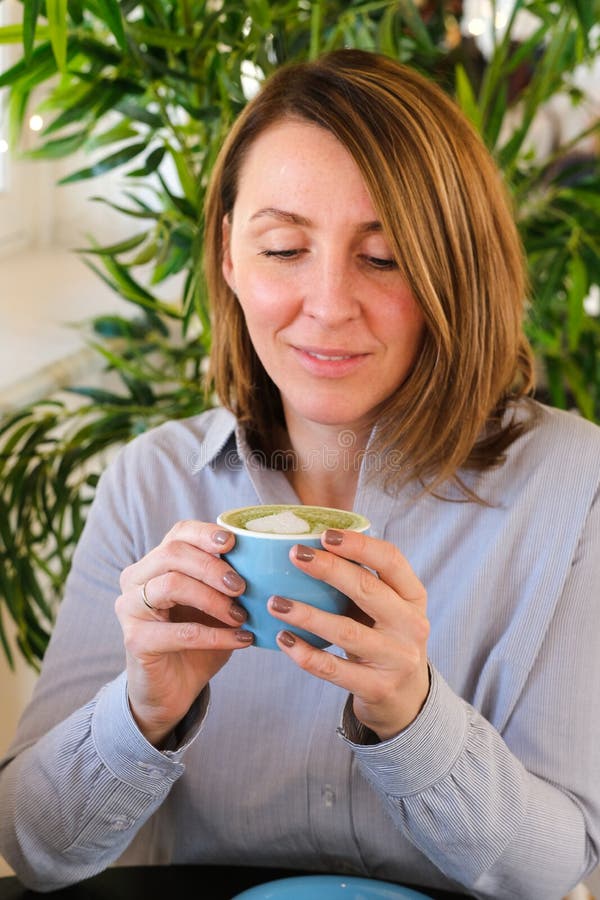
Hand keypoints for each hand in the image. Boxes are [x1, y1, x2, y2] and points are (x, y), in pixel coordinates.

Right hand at [115, 520, 252, 746]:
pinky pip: (181, 632)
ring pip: (171, 585)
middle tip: (242, 586)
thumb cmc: (197, 640)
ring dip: (213, 599)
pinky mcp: (135, 640)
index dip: (206, 533)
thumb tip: (266, 562)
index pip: (178, 533)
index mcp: (154, 562)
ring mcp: (129, 608)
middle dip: (213, 567)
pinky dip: (216, 635)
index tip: (234, 542)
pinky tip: (241, 640)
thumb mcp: (214, 605)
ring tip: (241, 615)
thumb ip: (227, 582)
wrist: (173, 690)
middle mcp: (135, 579)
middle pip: (172, 554)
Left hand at [267, 529, 429, 740]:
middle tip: (295, 555)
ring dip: (307, 614)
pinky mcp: (377, 687)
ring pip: (346, 631)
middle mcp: (411, 625)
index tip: (325, 534)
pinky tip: (283, 638)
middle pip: (367, 589)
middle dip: (328, 569)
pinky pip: (333, 668)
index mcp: (413, 596)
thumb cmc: (386, 638)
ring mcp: (396, 659)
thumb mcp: (388, 607)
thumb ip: (363, 581)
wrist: (407, 697)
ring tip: (275, 602)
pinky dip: (305, 653)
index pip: (391, 560)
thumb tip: (311, 545)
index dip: (358, 544)